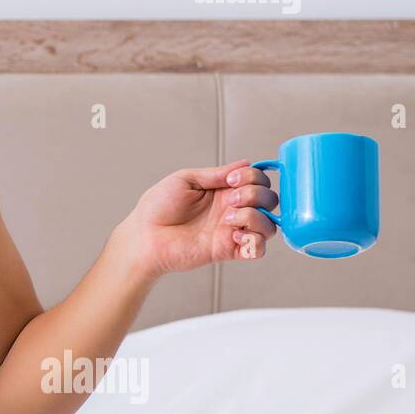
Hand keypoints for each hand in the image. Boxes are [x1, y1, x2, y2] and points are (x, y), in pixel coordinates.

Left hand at [116, 159, 279, 276]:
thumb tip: (246, 163)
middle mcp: (231, 209)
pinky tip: (233, 235)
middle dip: (256, 195)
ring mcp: (231, 230)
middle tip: (230, 200)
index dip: (253, 177)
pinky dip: (254, 240)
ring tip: (229, 218)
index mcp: (222, 190)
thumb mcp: (185, 179)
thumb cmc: (157, 207)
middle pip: (269, 199)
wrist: (144, 235)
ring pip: (269, 224)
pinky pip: (259, 249)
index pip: (257, 180)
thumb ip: (216, 174)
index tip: (231, 180)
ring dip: (256, 217)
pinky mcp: (228, 250)